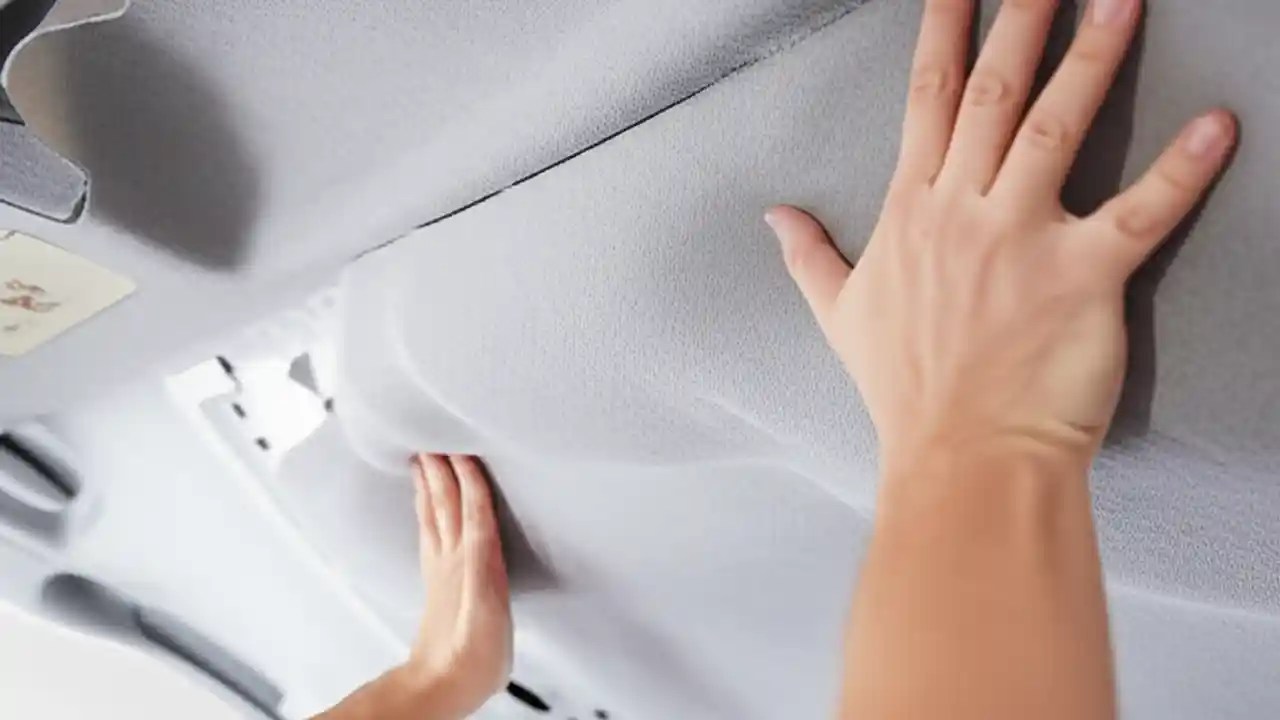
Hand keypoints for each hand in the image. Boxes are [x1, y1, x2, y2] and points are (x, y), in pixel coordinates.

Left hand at [405, 454, 511, 716]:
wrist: (441, 683)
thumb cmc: (473, 657)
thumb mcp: (491, 615)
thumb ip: (486, 576)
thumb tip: (482, 543)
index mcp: (473, 563)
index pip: (472, 508)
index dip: (470, 476)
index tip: (464, 444)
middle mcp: (454, 559)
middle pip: (447, 502)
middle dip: (442, 466)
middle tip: (433, 432)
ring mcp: (442, 567)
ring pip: (434, 513)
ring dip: (429, 482)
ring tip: (423, 456)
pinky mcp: (437, 580)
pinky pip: (429, 530)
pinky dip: (426, 508)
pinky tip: (425, 504)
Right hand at [767, 0, 1234, 471]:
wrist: (958, 458)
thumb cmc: (904, 391)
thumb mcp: (840, 316)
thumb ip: (809, 256)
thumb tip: (775, 217)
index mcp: (913, 212)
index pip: (928, 99)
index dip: (947, 31)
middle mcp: (963, 212)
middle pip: (995, 93)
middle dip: (1022, 19)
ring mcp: (1021, 241)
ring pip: (1058, 128)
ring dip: (1094, 59)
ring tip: (1121, 3)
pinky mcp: (1082, 278)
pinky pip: (1140, 213)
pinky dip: (1183, 170)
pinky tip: (1216, 127)